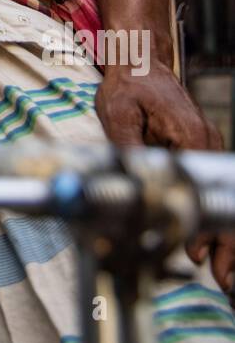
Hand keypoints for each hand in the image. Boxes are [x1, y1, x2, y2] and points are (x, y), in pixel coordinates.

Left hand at [95, 64, 234, 293]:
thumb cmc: (130, 85)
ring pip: (223, 197)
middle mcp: (207, 141)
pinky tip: (212, 245)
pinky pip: (212, 187)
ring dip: (225, 235)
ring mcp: (207, 145)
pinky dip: (215, 215)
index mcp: (191, 135)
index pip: (207, 189)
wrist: (140, 61)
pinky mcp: (199, 149)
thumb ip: (128, 149)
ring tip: (224, 274)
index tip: (203, 255)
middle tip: (225, 281)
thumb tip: (128, 183)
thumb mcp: (119, 113)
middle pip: (225, 198)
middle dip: (229, 243)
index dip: (210, 226)